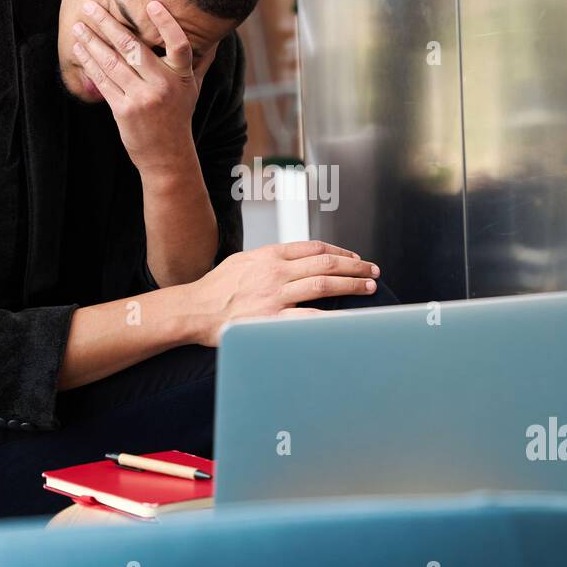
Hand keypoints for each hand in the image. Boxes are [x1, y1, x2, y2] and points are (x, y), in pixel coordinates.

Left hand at [70, 0, 217, 176]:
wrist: (167, 155)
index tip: (152, 3)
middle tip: (91, 6)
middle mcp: (163, 85)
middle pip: (132, 47)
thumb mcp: (192, 88)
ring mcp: (142, 98)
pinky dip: (89, 63)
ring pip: (111, 62)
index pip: (179, 45)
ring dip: (91, 41)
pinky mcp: (124, 110)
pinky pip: (103, 81)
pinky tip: (80, 50)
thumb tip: (215, 36)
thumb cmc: (178, 115)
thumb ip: (197, 61)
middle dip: (108, 24)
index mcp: (181, 76)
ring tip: (78, 26)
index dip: (167, 23)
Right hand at [183, 240, 380, 345]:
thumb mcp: (242, 261)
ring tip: (369, 287)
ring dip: (351, 285)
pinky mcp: (274, 318)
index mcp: (270, 255)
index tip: (353, 258)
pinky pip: (311, 316)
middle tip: (372, 271)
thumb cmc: (215, 288)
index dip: (339, 251)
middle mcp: (276, 271)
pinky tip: (350, 317)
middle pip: (325, 263)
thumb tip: (292, 260)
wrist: (195, 310)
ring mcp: (277, 295)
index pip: (314, 247)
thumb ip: (268, 259)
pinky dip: (333, 316)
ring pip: (324, 284)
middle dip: (354, 266)